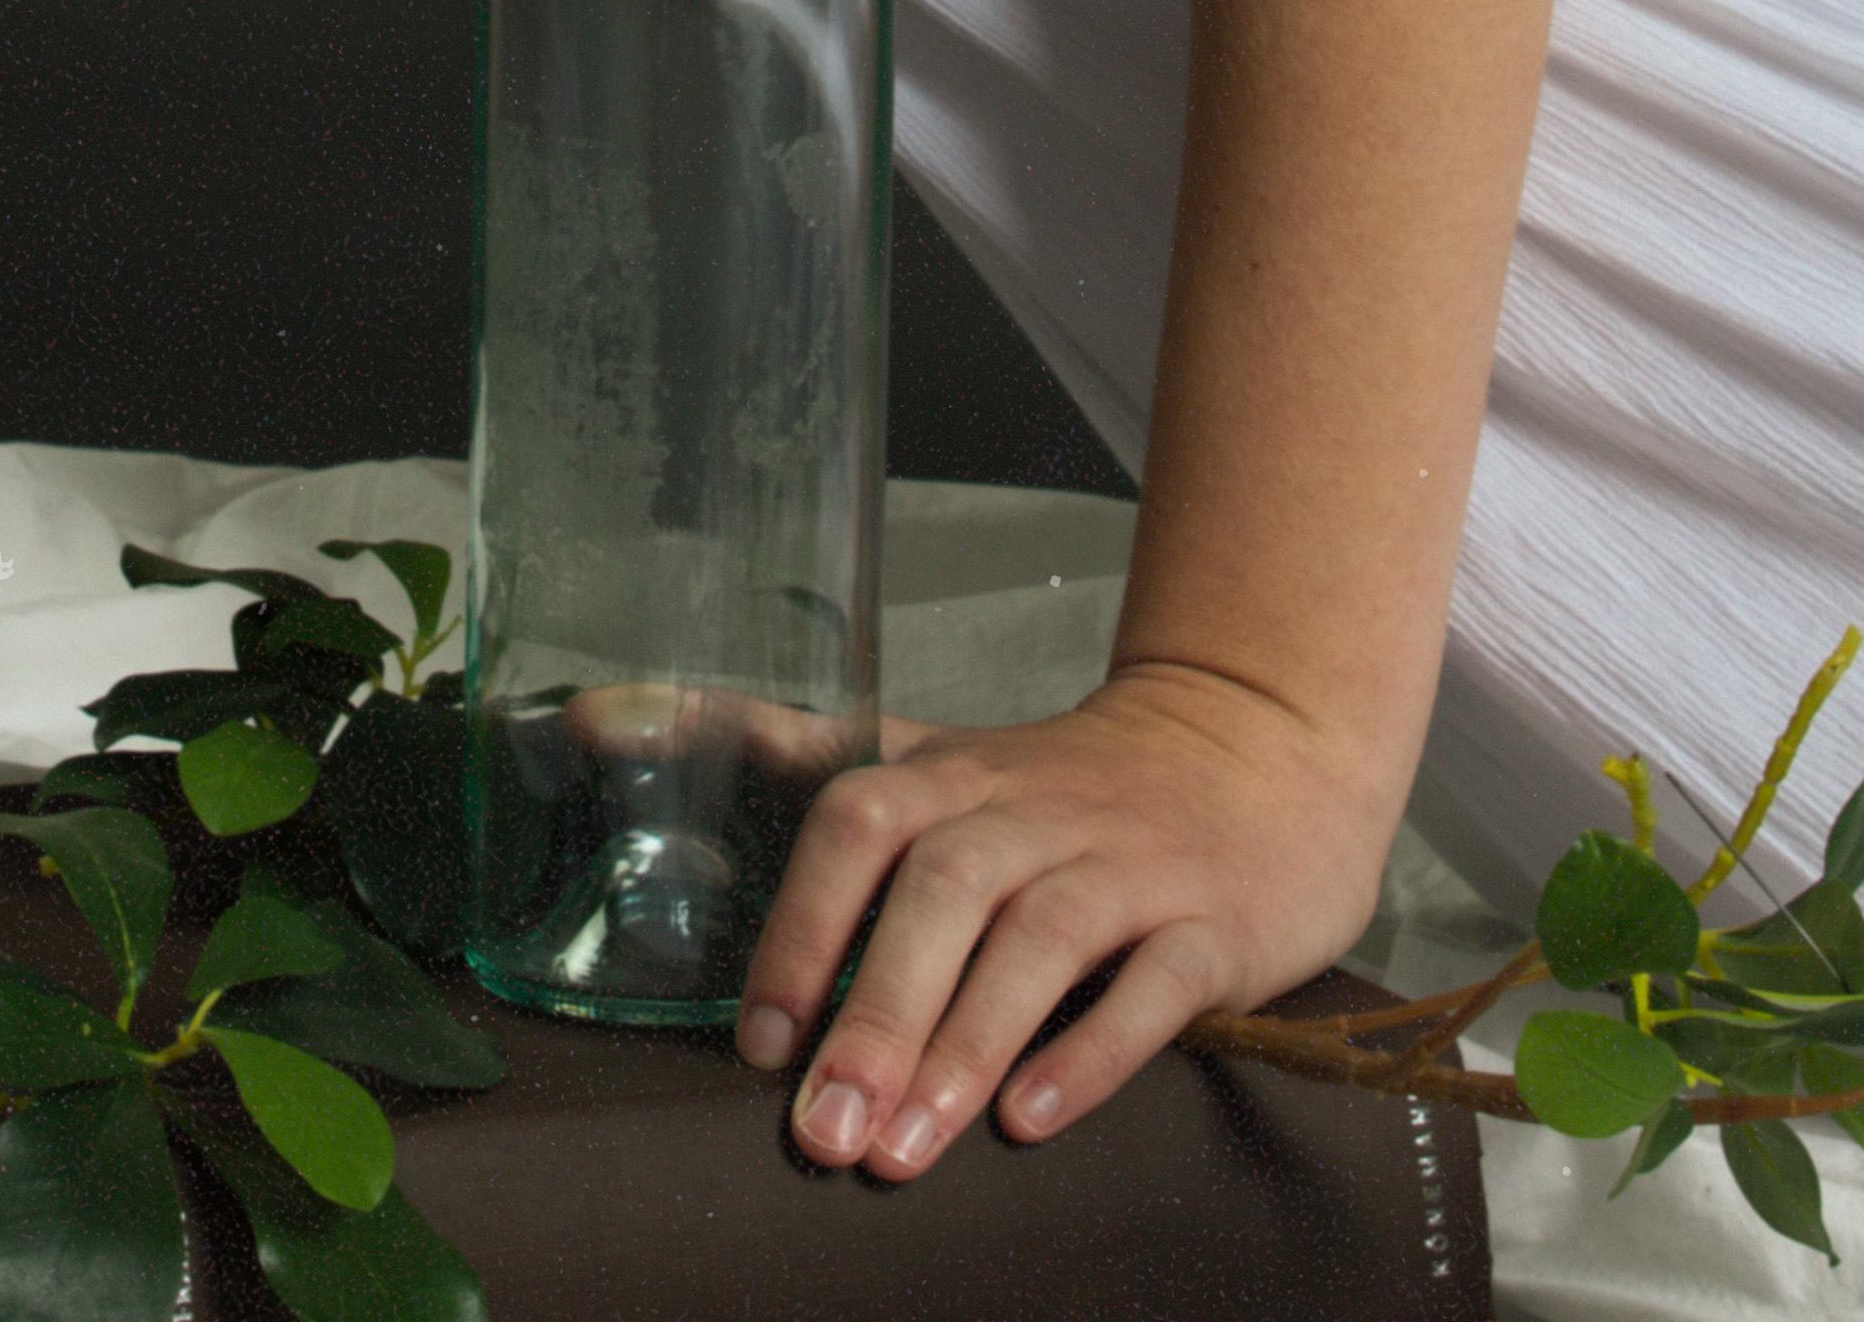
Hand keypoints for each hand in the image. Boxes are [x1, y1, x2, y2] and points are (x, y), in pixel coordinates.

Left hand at [728, 657, 1400, 1181]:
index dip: (803, 925)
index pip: (858, 822)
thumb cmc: (1067, 784)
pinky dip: (1091, 1051)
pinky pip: (1154, 982)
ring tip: (904, 1150)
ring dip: (965, 1046)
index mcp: (957, 776)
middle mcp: (1034, 810)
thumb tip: (605, 713)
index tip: (759, 1040)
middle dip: (874, 1012)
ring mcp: (1127, 862)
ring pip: (1039, 940)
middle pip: (941, 891)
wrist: (1258, 749)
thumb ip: (798, 751)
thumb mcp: (941, 756)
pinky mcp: (1214, 920)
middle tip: (822, 1132)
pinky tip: (1033, 1122)